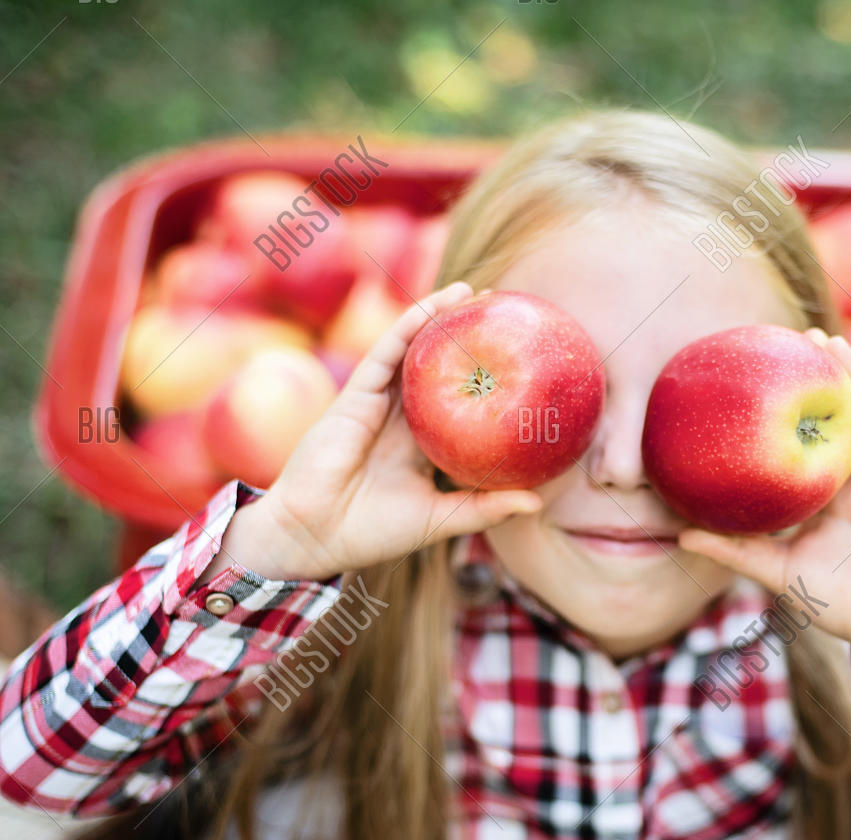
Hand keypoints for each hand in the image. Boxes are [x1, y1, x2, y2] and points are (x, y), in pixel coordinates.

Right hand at [221, 282, 542, 581]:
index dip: (483, 380)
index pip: (457, 404)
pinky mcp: (358, 393)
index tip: (521, 361)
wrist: (314, 534)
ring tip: (475, 294)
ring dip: (441, 318)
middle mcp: (401, 418)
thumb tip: (535, 501)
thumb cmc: (373, 532)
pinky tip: (441, 302)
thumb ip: (485, 507)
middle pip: (438, 369)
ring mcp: (379, 402)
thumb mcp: (441, 518)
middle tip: (506, 314)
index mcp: (420, 444)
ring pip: (414, 350)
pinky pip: (388, 349)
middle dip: (466, 339)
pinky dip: (413, 322)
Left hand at [677, 330, 850, 663]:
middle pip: (841, 416)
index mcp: (829, 493)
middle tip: (800, 336)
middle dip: (825, 376)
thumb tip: (681, 537)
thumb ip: (736, 551)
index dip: (795, 405)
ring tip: (833, 342)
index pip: (811, 438)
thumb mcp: (777, 570)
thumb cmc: (838, 600)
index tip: (769, 370)